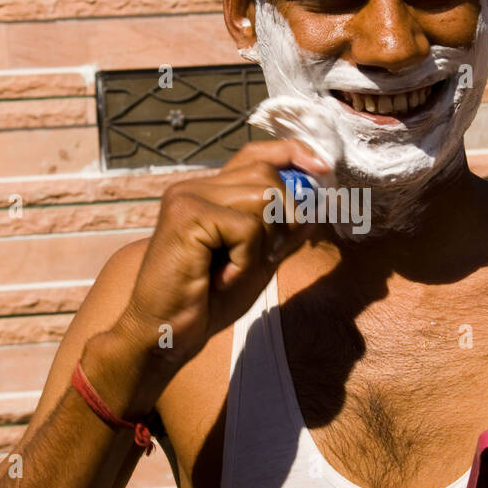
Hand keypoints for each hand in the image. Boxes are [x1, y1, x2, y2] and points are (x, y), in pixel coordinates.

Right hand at [114, 138, 332, 373]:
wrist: (165, 333)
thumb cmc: (206, 302)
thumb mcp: (256, 263)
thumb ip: (281, 235)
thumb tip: (313, 209)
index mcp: (208, 193)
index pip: (255, 154)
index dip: (291, 153)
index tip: (322, 168)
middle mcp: (194, 187)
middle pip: (266, 174)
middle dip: (285, 216)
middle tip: (264, 257)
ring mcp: (188, 197)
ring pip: (262, 197)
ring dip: (263, 242)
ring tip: (235, 269)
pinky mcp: (187, 216)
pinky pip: (246, 228)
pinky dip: (245, 260)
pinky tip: (220, 278)